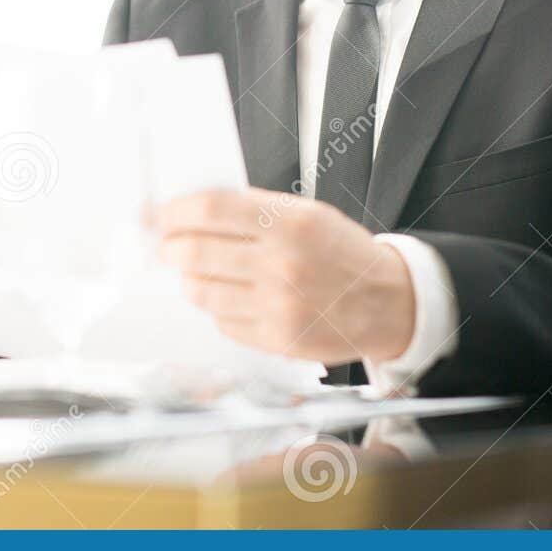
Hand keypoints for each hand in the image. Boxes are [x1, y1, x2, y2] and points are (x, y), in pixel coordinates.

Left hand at [153, 188, 414, 365]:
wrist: (390, 303)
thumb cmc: (343, 253)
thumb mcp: (307, 214)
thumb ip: (253, 211)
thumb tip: (192, 212)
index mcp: (290, 223)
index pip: (210, 210)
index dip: (175, 212)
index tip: (161, 214)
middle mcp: (282, 265)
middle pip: (194, 253)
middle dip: (169, 247)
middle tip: (166, 244)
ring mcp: (277, 306)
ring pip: (200, 292)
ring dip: (190, 280)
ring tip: (198, 272)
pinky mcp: (276, 340)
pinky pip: (222, 322)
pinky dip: (219, 308)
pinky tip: (233, 297)